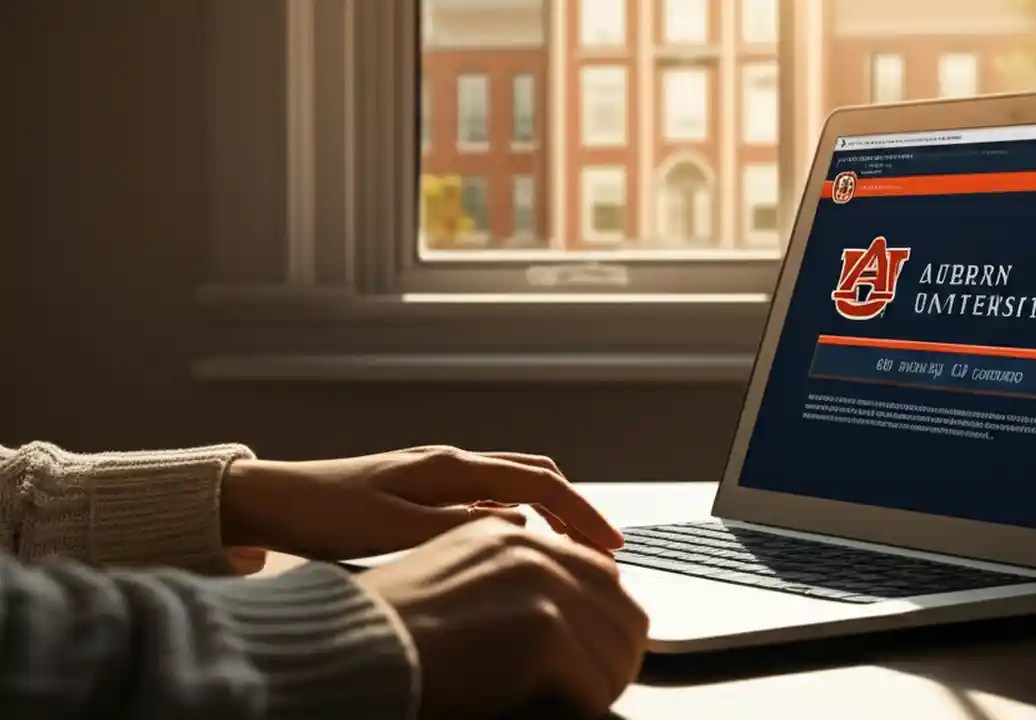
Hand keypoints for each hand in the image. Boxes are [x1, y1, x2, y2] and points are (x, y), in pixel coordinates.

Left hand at [220, 446, 623, 559]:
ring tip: (572, 550)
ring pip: (516, 483)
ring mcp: (439, 474)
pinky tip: (518, 544)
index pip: (538, 485)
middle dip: (576, 509)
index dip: (581, 514)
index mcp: (451, 469)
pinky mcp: (426, 489)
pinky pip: (491, 496)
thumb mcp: (393, 530)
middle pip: (536, 475)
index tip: (610, 546)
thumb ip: (458, 528)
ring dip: (552, 512)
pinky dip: (522, 515)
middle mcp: (452, 463)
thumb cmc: (327, 515)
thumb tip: (520, 526)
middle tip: (604, 550)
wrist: (276, 499)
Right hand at [356, 518, 648, 717]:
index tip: (610, 647)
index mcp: (510, 534)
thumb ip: (507, 574)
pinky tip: (571, 711)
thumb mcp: (452, 576)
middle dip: (619, 649)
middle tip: (606, 683)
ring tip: (589, 700)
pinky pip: (595, 681)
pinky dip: (590, 704)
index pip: (598, 570)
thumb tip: (560, 605)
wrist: (352, 648)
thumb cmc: (388, 628)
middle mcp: (531, 548)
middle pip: (620, 602)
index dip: (610, 616)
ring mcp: (539, 586)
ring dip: (609, 679)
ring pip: (617, 642)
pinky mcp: (541, 630)